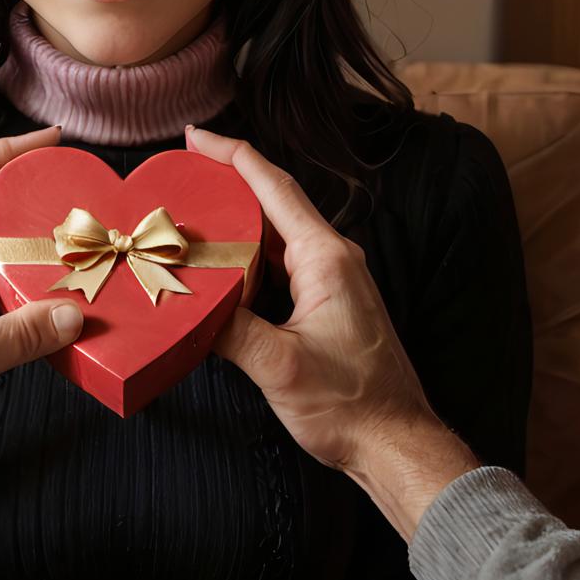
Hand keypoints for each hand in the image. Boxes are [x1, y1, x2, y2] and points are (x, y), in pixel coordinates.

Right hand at [185, 125, 477, 540]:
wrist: (397, 443)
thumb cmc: (351, 405)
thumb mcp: (280, 367)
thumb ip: (230, 329)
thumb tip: (187, 305)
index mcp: (326, 258)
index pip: (273, 187)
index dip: (233, 155)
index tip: (196, 136)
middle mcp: (334, 257)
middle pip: (274, 201)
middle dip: (228, 180)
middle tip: (183, 171)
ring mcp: (335, 278)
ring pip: (278, 232)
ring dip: (238, 218)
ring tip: (193, 213)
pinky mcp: (330, 300)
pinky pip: (285, 260)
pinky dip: (251, 252)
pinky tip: (224, 264)